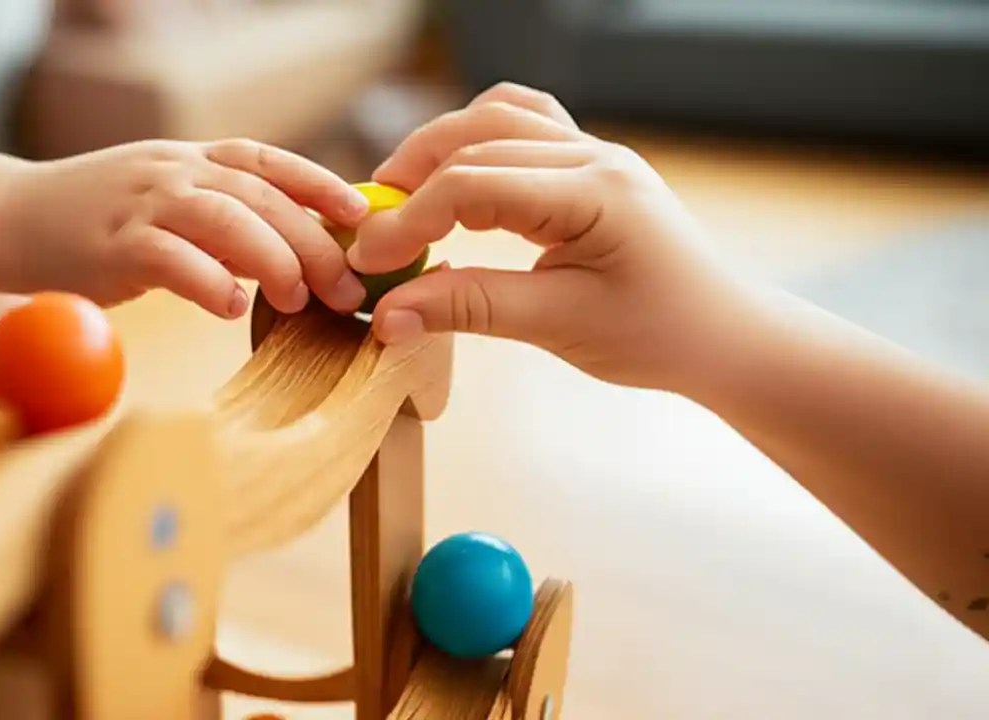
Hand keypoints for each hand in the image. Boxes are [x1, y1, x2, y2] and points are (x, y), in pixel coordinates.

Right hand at [4, 139, 369, 315]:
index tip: (360, 213)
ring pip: (224, 218)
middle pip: (259, 195)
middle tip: (344, 287)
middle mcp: (171, 171)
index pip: (265, 160)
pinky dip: (210, 283)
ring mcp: (140, 203)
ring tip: (300, 299)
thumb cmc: (99, 222)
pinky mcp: (112, 244)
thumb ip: (220, 219)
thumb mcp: (164, 203)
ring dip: (272, 259)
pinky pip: (172, 259)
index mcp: (188, 159)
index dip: (318, 183)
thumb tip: (290, 253)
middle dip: (311, 241)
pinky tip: (233, 308)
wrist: (9, 219)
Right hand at [350, 83, 748, 391]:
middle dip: (412, 179)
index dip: (410, 219)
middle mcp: (594, 155)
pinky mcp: (589, 164)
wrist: (722, 335)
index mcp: (594, 190)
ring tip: (399, 194)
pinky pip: (524, 125)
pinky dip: (478, 140)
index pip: (474, 183)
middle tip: (371, 230)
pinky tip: (453, 172)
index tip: (368, 260)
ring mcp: (594, 152)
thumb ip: (470, 308)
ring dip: (439, 150)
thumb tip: (389, 314)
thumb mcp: (559, 325)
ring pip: (496, 118)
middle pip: (476, 138)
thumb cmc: (657, 334)